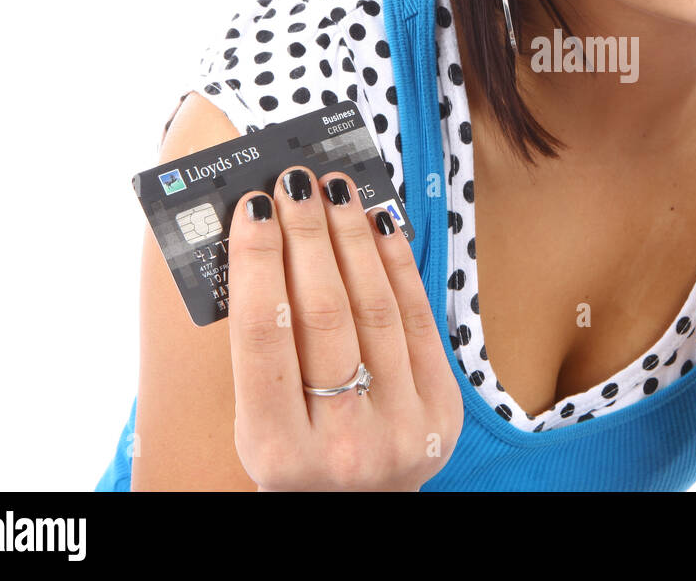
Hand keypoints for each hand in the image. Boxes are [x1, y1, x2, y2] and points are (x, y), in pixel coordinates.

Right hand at [226, 166, 462, 490]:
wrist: (358, 514)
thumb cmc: (294, 453)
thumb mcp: (260, 423)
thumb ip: (261, 351)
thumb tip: (265, 241)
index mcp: (274, 450)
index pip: (262, 338)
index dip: (258, 262)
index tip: (254, 207)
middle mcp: (341, 445)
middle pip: (323, 315)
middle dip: (307, 236)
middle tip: (296, 182)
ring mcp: (400, 428)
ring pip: (376, 309)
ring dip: (353, 237)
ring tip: (336, 190)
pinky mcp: (441, 412)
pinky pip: (418, 320)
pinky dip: (396, 264)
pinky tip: (379, 223)